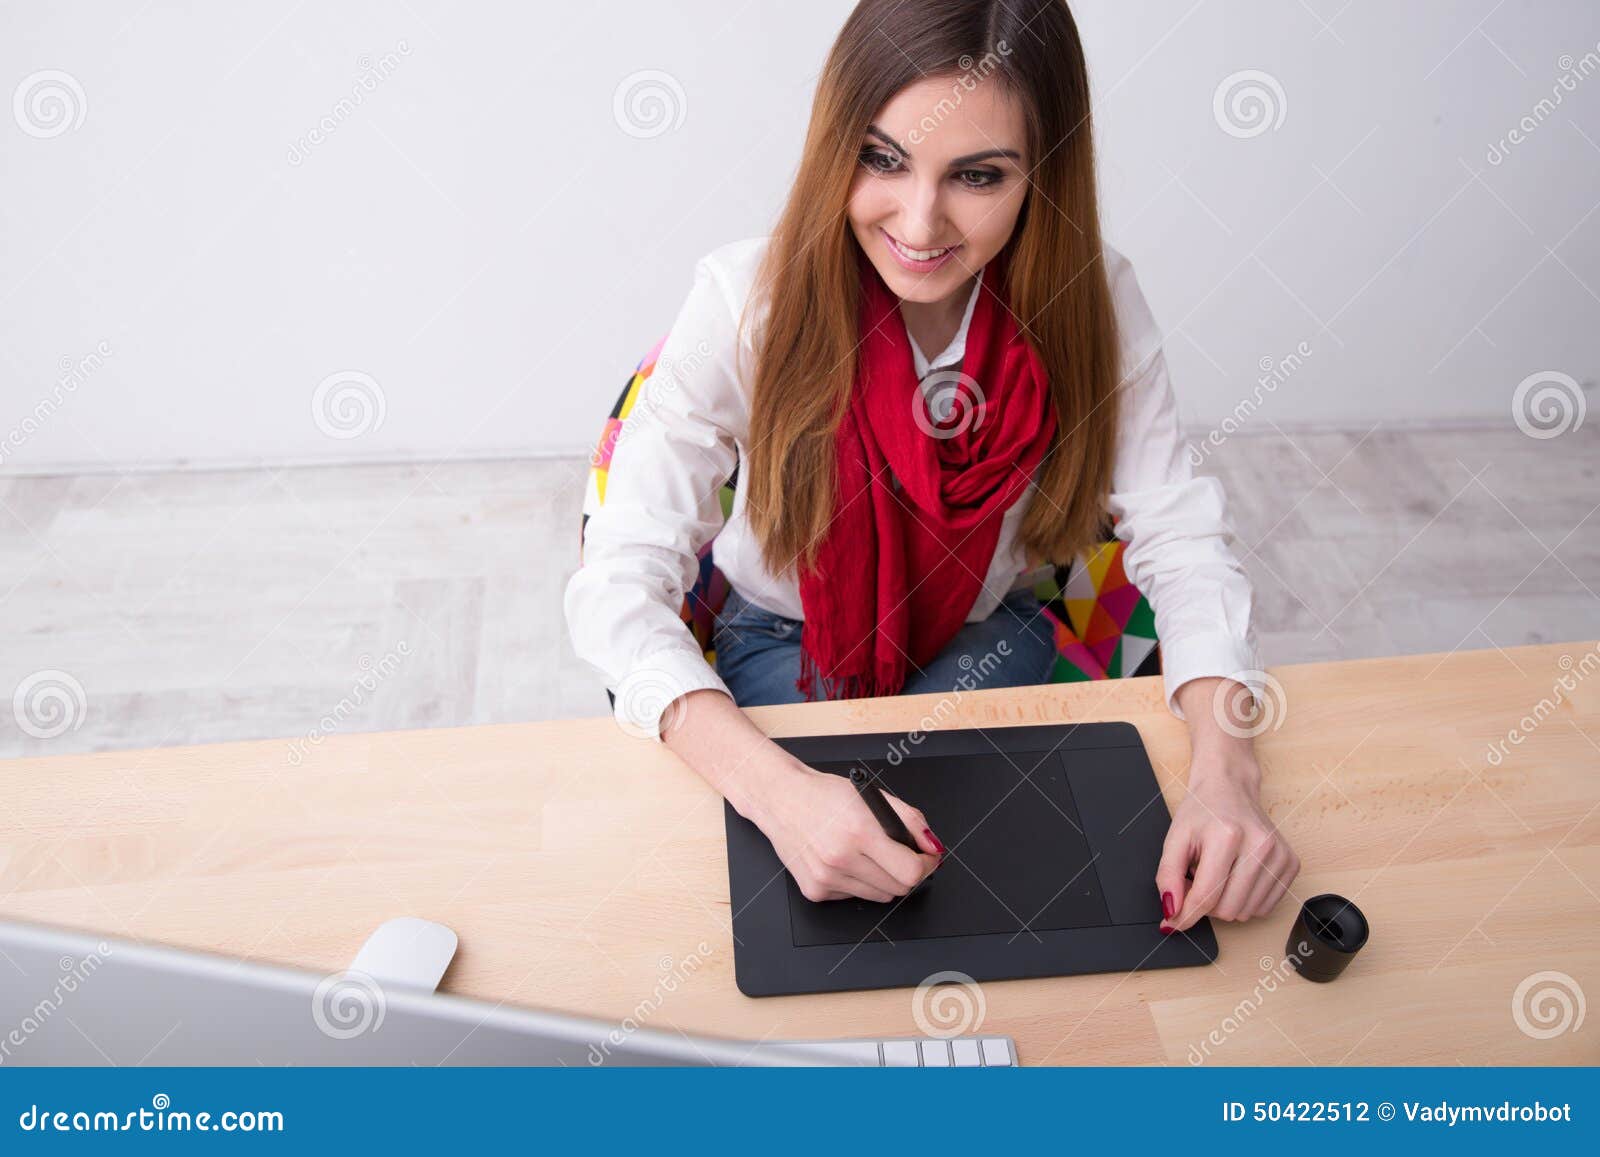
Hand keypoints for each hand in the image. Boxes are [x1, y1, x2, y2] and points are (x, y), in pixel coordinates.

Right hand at [658, 688, 940, 901]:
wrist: (780, 800)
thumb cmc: (824, 795)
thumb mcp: (873, 796)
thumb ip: (910, 821)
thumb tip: (933, 847)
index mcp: (859, 832)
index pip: (910, 871)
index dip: (926, 866)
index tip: (927, 858)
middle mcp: (841, 859)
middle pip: (898, 888)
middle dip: (908, 872)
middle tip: (903, 855)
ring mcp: (826, 879)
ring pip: (878, 895)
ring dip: (883, 878)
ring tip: (868, 853)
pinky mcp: (815, 891)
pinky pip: (854, 896)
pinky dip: (858, 882)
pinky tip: (844, 860)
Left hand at [1155, 749, 1298, 933]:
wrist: (1230, 786)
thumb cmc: (1202, 811)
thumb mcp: (1174, 838)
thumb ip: (1168, 876)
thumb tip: (1172, 912)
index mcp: (1227, 835)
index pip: (1206, 896)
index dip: (1185, 915)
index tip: (1173, 922)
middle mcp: (1259, 845)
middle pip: (1228, 909)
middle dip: (1206, 905)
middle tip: (1198, 881)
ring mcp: (1279, 855)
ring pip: (1246, 912)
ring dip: (1226, 902)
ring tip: (1219, 874)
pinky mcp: (1291, 863)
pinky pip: (1265, 907)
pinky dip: (1246, 900)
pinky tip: (1237, 876)